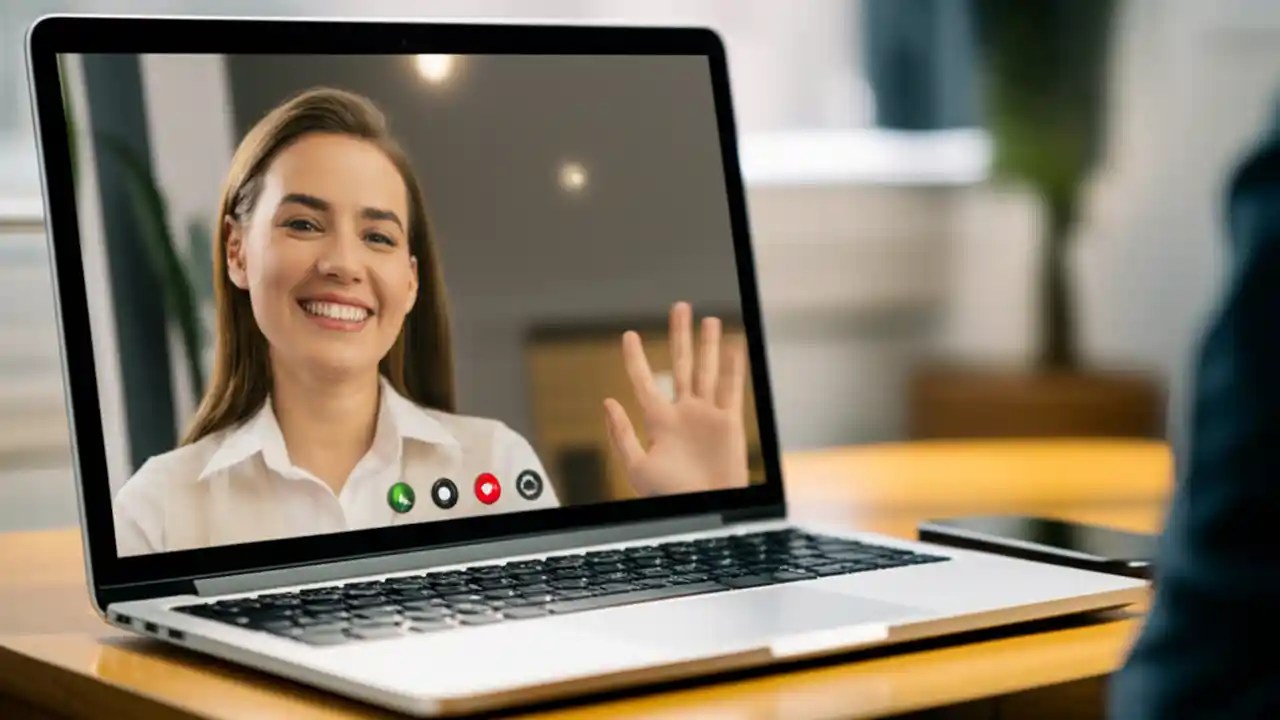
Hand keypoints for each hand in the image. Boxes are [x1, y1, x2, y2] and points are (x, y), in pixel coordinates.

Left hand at [604, 302, 748, 496]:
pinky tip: (734, 345)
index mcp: (658, 422)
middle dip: (680, 336)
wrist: (705, 509)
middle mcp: (683, 413)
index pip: (644, 382)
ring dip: (708, 344)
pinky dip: (734, 367)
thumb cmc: (671, 496)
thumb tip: (608, 401)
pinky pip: (732, 388)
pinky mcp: (730, 422)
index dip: (635, 359)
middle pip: (681, 364)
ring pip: (707, 370)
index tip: (628, 336)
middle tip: (679, 307)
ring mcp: (707, 415)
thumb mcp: (637, 467)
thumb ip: (621, 435)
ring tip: (708, 320)